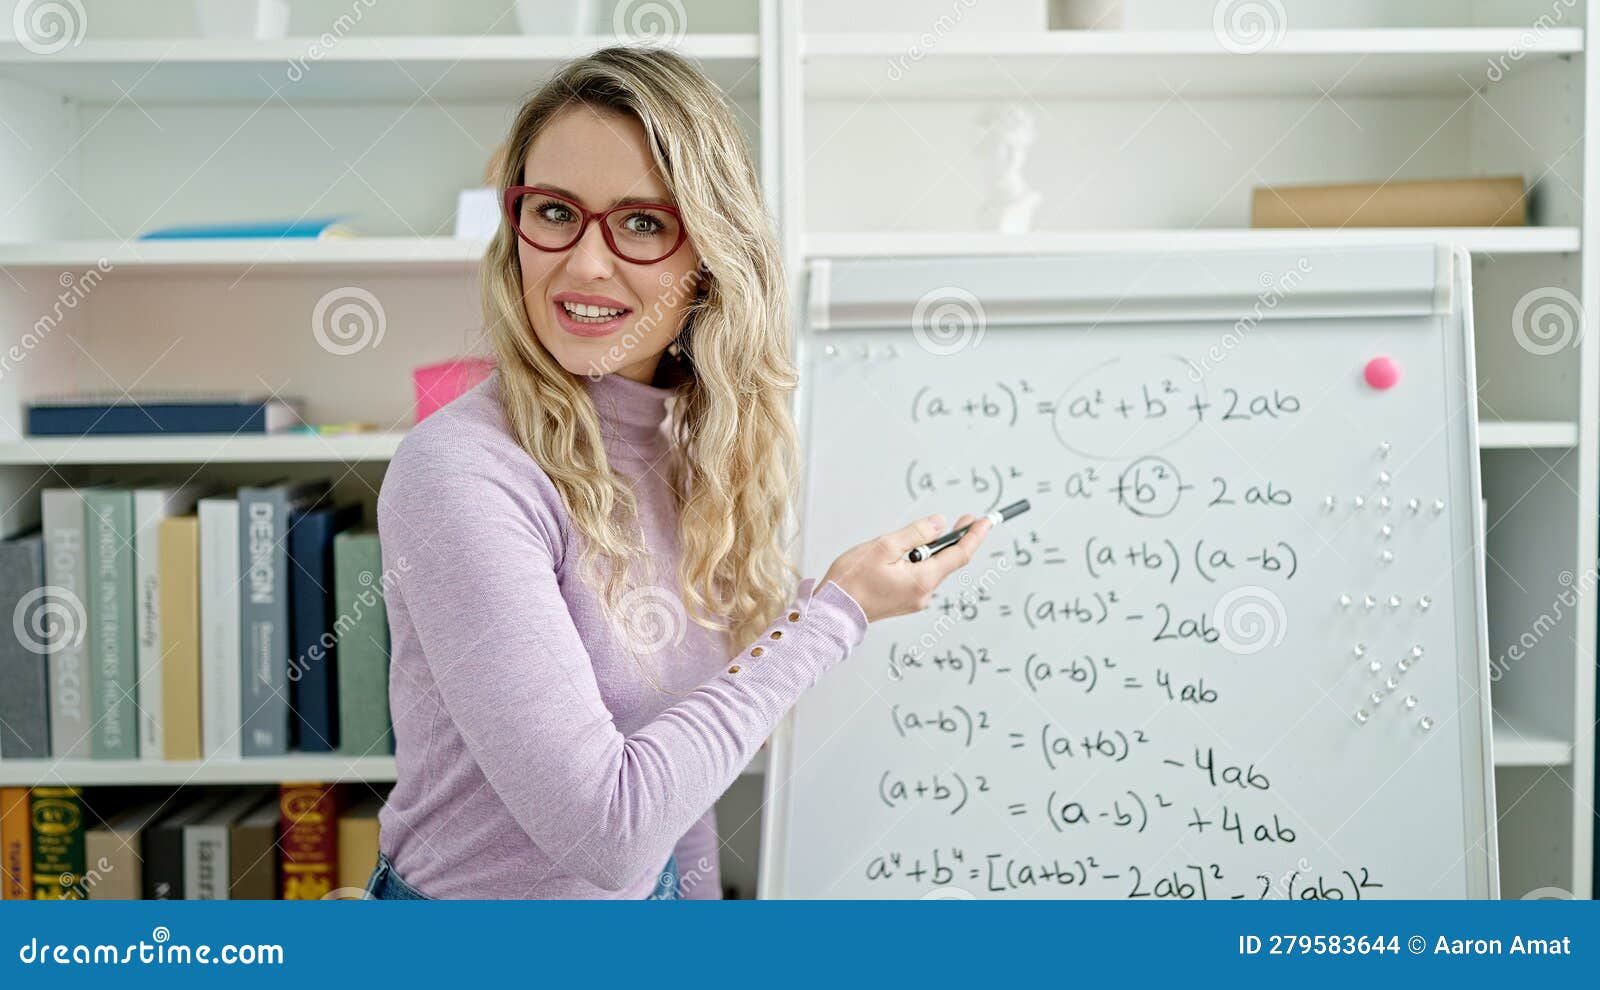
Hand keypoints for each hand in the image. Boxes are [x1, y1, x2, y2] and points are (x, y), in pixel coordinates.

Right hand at [819, 512, 993, 622]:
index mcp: (923, 580)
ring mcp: (915, 600)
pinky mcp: (904, 602)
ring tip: (905, 539)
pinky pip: (919, 577)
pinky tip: (900, 555)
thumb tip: (939, 524)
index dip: (974, 536)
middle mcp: (924, 594)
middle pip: (947, 562)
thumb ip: (915, 534)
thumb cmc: (852, 580)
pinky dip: (918, 562)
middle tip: (963, 519)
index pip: (960, 555)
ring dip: (929, 551)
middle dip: (955, 540)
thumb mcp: (884, 546)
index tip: (985, 521)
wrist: (832, 611)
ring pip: (931, 569)